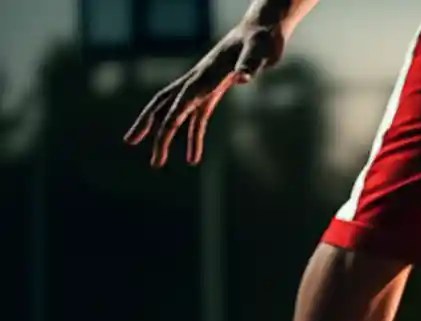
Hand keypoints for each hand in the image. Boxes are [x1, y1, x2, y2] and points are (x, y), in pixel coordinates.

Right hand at [123, 21, 284, 166]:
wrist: (263, 30)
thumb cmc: (261, 39)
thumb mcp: (259, 51)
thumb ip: (250, 64)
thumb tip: (245, 77)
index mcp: (205, 75)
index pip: (182, 101)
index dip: (171, 119)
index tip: (161, 138)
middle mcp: (198, 81)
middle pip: (165, 104)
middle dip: (148, 124)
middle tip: (130, 142)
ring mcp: (203, 87)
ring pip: (176, 115)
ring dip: (165, 138)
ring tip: (156, 163)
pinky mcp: (214, 92)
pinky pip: (197, 119)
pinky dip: (194, 139)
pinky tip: (193, 159)